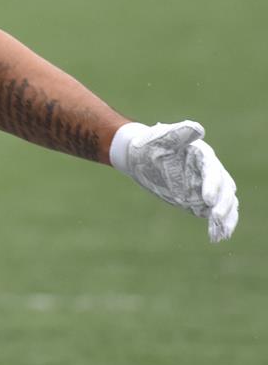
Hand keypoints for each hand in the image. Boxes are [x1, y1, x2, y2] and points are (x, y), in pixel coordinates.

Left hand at [111, 120, 238, 242]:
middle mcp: (209, 172)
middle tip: (214, 218)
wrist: (139, 156)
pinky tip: (217, 236)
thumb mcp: (161, 137)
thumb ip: (180, 133)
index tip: (207, 199)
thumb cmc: (150, 143)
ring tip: (222, 233)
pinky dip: (218, 224)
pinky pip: (213, 212)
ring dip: (225, 218)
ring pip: (225, 203)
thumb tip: (198, 128)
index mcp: (203, 156)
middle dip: (222, 205)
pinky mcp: (199, 198)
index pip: (213, 172)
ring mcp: (206, 186)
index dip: (213, 185)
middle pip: (225, 190)